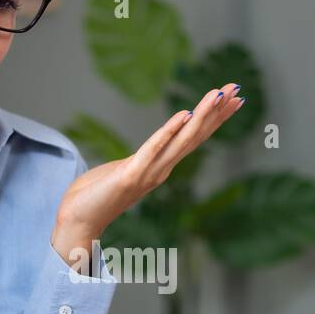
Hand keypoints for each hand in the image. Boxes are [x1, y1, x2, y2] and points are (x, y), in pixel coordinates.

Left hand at [50, 82, 244, 263]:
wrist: (77, 224)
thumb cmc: (93, 198)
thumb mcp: (121, 172)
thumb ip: (135, 164)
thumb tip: (141, 158)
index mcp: (158, 167)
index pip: (191, 138)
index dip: (212, 118)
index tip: (231, 98)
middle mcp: (160, 170)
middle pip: (195, 136)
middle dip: (217, 111)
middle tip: (237, 89)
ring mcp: (148, 173)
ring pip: (182, 140)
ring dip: (202, 116)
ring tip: (218, 94)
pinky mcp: (130, 175)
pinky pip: (153, 149)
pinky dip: (168, 132)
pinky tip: (183, 114)